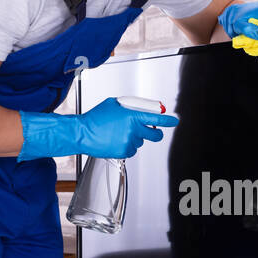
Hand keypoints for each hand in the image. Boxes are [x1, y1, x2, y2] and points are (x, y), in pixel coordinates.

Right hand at [17, 98, 177, 161]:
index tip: (175, 120)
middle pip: (155, 134)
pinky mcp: (124, 152)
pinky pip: (132, 150)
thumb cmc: (96, 118)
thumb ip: (130, 106)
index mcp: (132, 116)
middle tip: (152, 130)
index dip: (169, 120)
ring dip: (135, 138)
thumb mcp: (113, 104)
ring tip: (119, 133)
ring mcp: (129, 143)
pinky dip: (127, 146)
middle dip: (156, 132)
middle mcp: (133, 130)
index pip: (157, 118)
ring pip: (141, 142)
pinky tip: (115, 140)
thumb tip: (141, 108)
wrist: (83, 134)